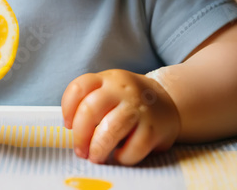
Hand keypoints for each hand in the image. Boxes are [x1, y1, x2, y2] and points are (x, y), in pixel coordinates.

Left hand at [61, 69, 179, 164]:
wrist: (168, 102)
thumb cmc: (130, 102)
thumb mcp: (110, 91)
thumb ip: (90, 102)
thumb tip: (73, 133)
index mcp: (107, 79)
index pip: (78, 88)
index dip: (67, 109)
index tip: (68, 126)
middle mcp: (122, 90)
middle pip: (90, 110)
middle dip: (80, 136)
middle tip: (80, 150)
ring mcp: (139, 108)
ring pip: (110, 129)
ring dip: (98, 148)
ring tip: (95, 157)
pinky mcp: (153, 129)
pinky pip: (133, 148)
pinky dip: (122, 157)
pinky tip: (120, 155)